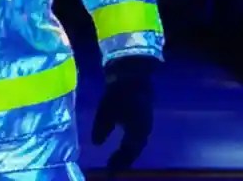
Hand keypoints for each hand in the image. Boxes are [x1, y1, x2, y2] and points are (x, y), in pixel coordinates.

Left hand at [91, 55, 159, 174]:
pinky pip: (138, 135)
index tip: (110, 170)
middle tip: (113, 167)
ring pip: (137, 142)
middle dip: (124, 159)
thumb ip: (102, 129)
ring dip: (128, 152)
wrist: (131, 73)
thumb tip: (97, 143)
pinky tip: (123, 143)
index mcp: (138, 130)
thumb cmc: (119, 93)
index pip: (129, 152)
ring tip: (117, 159)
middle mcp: (145, 129)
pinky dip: (130, 142)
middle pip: (135, 149)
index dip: (119, 162)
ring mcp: (146, 122)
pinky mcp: (144, 115)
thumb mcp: (106, 112)